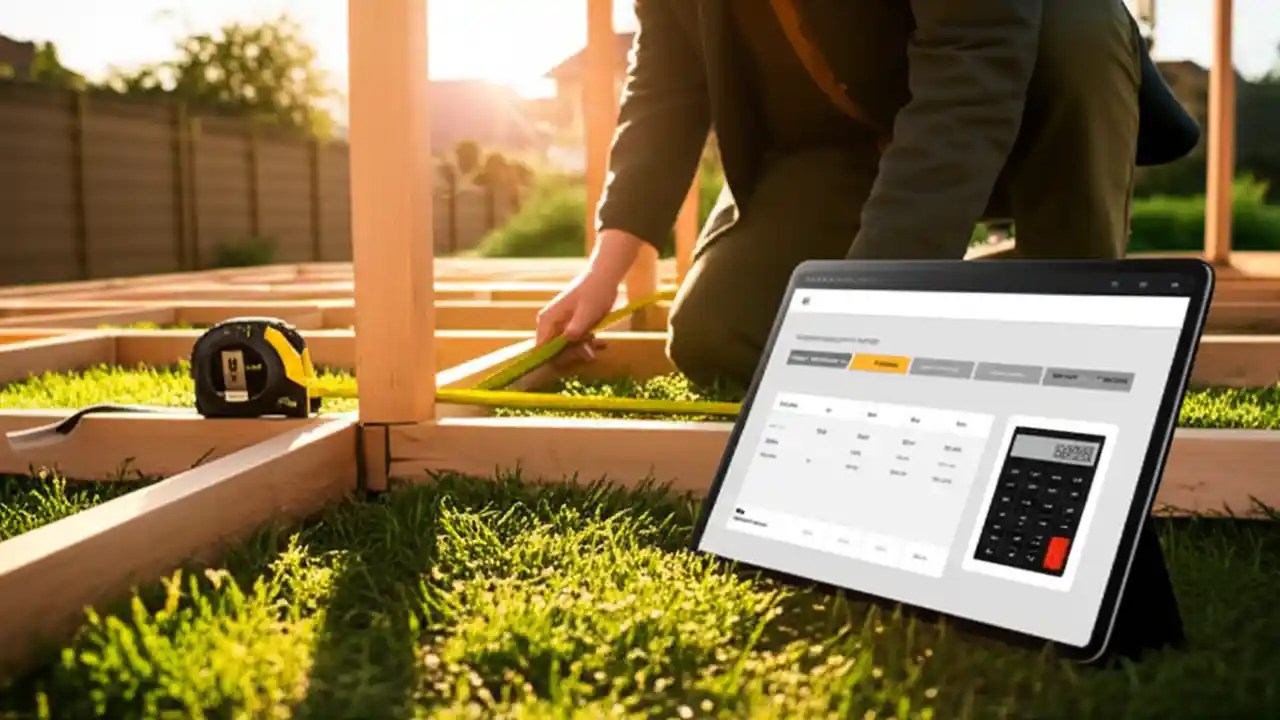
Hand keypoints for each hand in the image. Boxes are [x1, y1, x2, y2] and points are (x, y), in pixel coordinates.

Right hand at [535, 229, 645, 367]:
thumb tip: (566, 341)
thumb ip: (576, 328)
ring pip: (567, 347)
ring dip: (582, 349)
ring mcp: (560, 325)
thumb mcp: (586, 312)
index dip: (557, 358)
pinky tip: (598, 342)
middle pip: (555, 350)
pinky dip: (586, 343)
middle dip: (574, 354)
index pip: (542, 348)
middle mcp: (550, 324)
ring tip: (596, 344)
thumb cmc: (594, 293)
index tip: (574, 358)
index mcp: (547, 320)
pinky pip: (575, 341)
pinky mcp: (571, 326)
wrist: (604, 278)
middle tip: (590, 352)